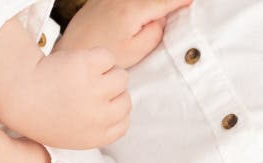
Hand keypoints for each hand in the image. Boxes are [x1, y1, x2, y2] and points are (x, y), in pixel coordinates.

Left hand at [15, 47, 130, 148]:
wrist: (18, 95)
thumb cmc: (41, 115)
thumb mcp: (70, 136)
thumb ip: (95, 129)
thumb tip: (119, 112)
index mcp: (97, 136)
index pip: (124, 122)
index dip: (114, 110)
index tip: (102, 103)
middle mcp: (100, 116)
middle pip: (125, 99)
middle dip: (110, 92)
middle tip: (88, 87)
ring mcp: (96, 90)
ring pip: (120, 77)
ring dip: (105, 73)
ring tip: (84, 75)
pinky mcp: (88, 65)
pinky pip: (107, 57)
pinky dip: (96, 56)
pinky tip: (78, 63)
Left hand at [54, 0, 192, 67]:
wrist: (70, 52)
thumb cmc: (101, 56)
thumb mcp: (135, 51)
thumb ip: (155, 32)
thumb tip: (163, 18)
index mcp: (133, 10)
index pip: (165, 1)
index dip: (181, 0)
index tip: (193, 0)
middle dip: (167, 3)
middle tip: (181, 6)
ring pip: (140, 0)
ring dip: (152, 5)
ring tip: (167, 9)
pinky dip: (138, 5)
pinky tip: (146, 12)